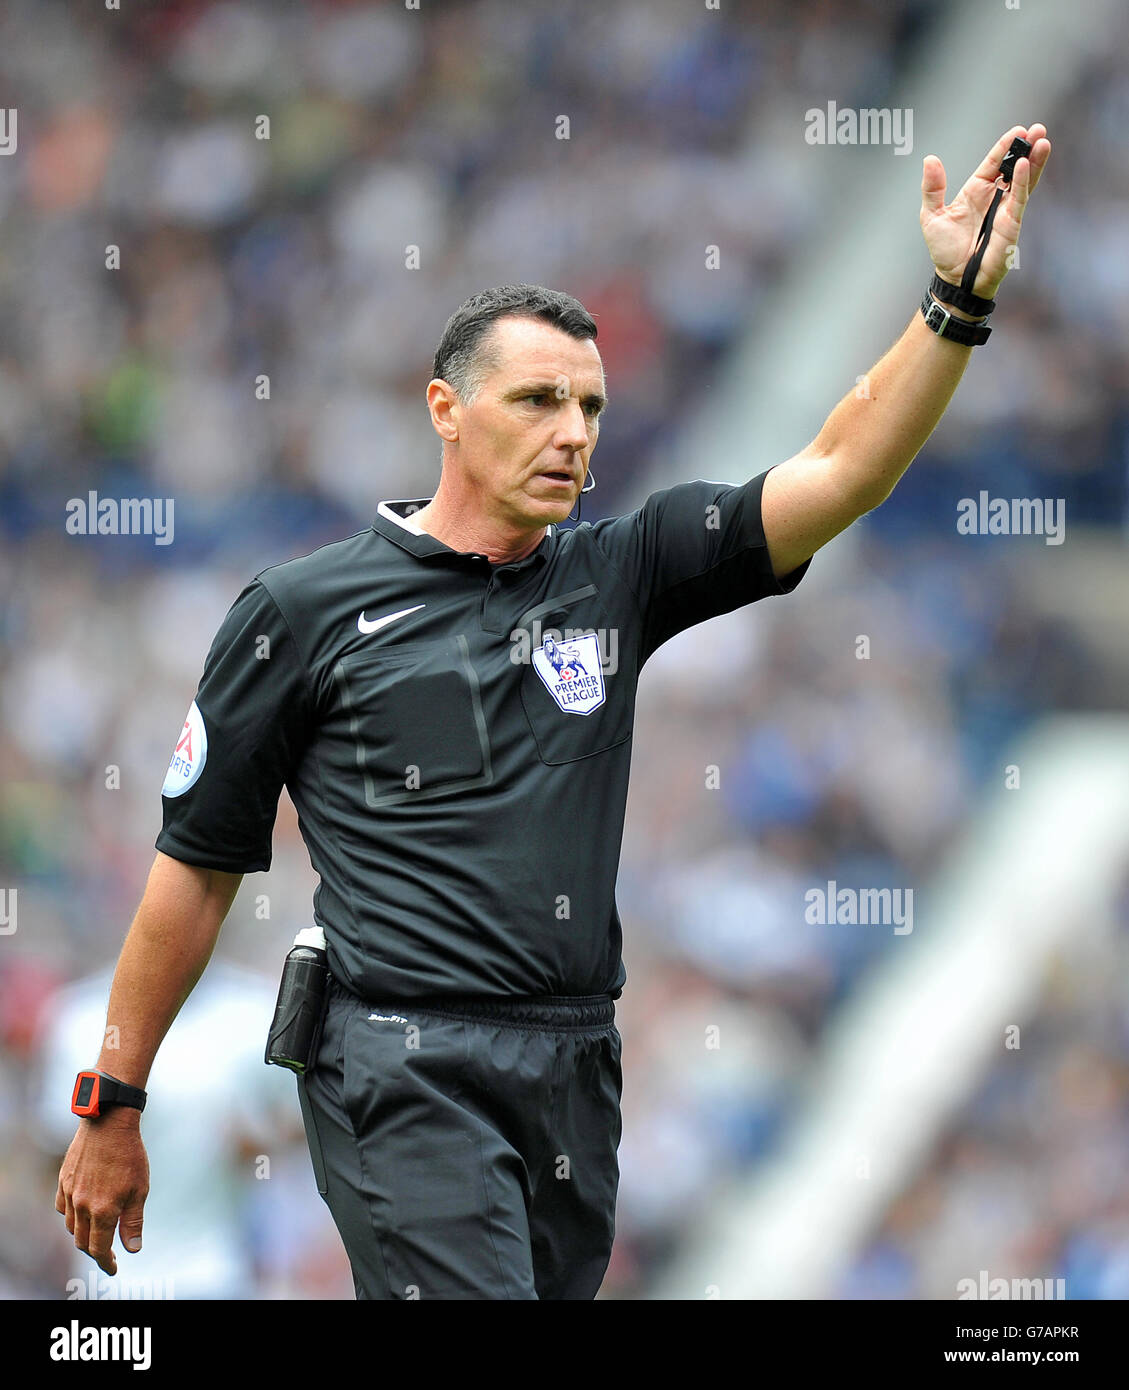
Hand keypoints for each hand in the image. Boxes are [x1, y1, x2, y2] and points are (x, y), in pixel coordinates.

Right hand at [55, 1111, 148, 1276]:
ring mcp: (70, 1193)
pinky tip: (81, 1213)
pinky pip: (61, 1208)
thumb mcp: (140, 1189)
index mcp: (103, 1210)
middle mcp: (82, 1206)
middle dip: (95, 1252)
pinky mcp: (63, 1180)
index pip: (99, 1249)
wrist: (109, 1122)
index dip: (106, 1262)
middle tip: (108, 1254)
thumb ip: (133, 1222)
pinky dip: (70, 1216)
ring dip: (82, 1235)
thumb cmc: (130, 1154)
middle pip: (82, 1242)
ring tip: (97, 1233)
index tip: (114, 1268)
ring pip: (70, 1226)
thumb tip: (133, 1248)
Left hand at [921, 123, 1050, 300]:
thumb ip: (932, 188)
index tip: (1017, 131)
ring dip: (1034, 161)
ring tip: (1042, 140)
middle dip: (1026, 148)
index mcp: (976, 191)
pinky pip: (1019, 198)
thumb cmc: (945, 251)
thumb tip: (930, 159)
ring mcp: (1005, 209)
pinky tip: (1025, 165)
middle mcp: (993, 197)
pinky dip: (1023, 182)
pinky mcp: (1011, 222)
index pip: (993, 163)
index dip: (1004, 147)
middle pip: (1014, 167)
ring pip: (1023, 179)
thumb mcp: (932, 216)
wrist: (955, 278)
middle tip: (1037, 129)